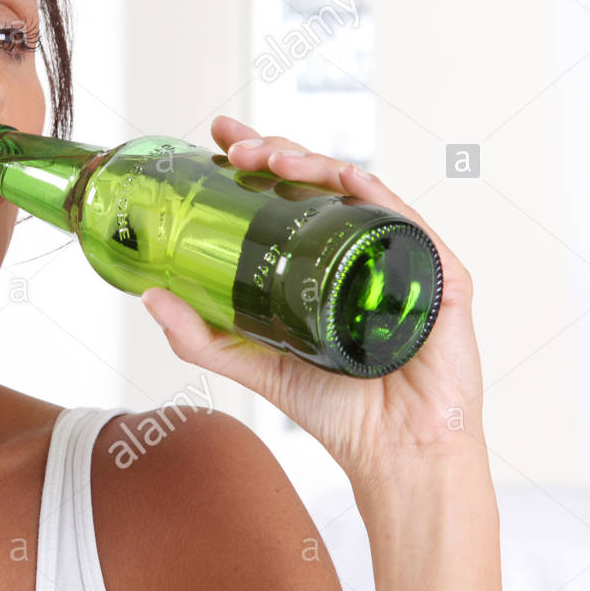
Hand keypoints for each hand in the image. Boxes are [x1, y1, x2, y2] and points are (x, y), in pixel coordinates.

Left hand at [140, 116, 486, 490]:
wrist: (393, 454)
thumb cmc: (338, 408)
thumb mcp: (254, 364)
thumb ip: (201, 335)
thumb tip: (149, 296)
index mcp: (324, 261)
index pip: (290, 193)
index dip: (259, 157)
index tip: (219, 136)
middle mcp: (363, 250)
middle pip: (321, 180)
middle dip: (277, 149)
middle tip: (236, 144)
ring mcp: (402, 259)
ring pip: (360, 190)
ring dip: (315, 161)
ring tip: (271, 157)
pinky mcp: (440, 279)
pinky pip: (408, 224)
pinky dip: (376, 194)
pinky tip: (345, 177)